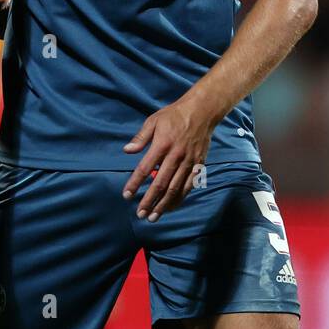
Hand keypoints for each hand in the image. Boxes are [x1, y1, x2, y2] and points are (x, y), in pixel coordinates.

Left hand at [121, 95, 216, 220]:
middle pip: (160, 183)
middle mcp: (176, 156)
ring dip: (163, 205)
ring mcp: (189, 162)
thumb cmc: (174, 116)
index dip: (135, 183)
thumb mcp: (153, 121)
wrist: (202, 111)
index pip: (145, 168)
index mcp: (162, 145)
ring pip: (175, 189)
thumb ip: (140, 138)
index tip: (127, 195)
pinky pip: (188, 186)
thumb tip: (127, 151)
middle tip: (140, 214)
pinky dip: (179, 198)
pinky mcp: (198, 165)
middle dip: (149, 201)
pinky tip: (171, 206)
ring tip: (153, 216)